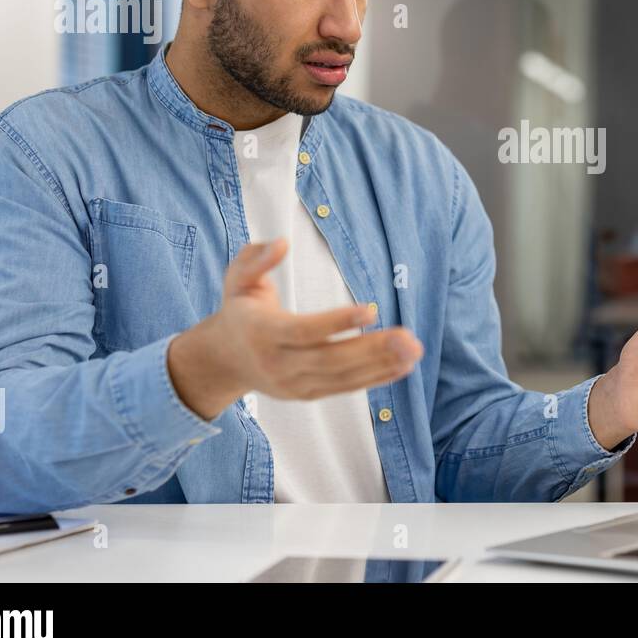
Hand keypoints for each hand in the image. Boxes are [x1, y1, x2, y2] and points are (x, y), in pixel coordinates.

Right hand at [168, 238, 421, 419]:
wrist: (223, 360)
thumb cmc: (239, 310)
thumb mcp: (237, 278)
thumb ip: (256, 259)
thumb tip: (282, 243)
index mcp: (261, 332)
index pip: (303, 331)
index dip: (336, 323)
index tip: (370, 310)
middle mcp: (278, 363)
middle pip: (329, 360)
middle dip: (371, 350)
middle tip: (408, 338)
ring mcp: (294, 384)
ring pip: (342, 378)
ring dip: (381, 365)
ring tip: (414, 350)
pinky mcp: (308, 394)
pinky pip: (346, 387)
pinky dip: (376, 378)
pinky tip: (403, 366)